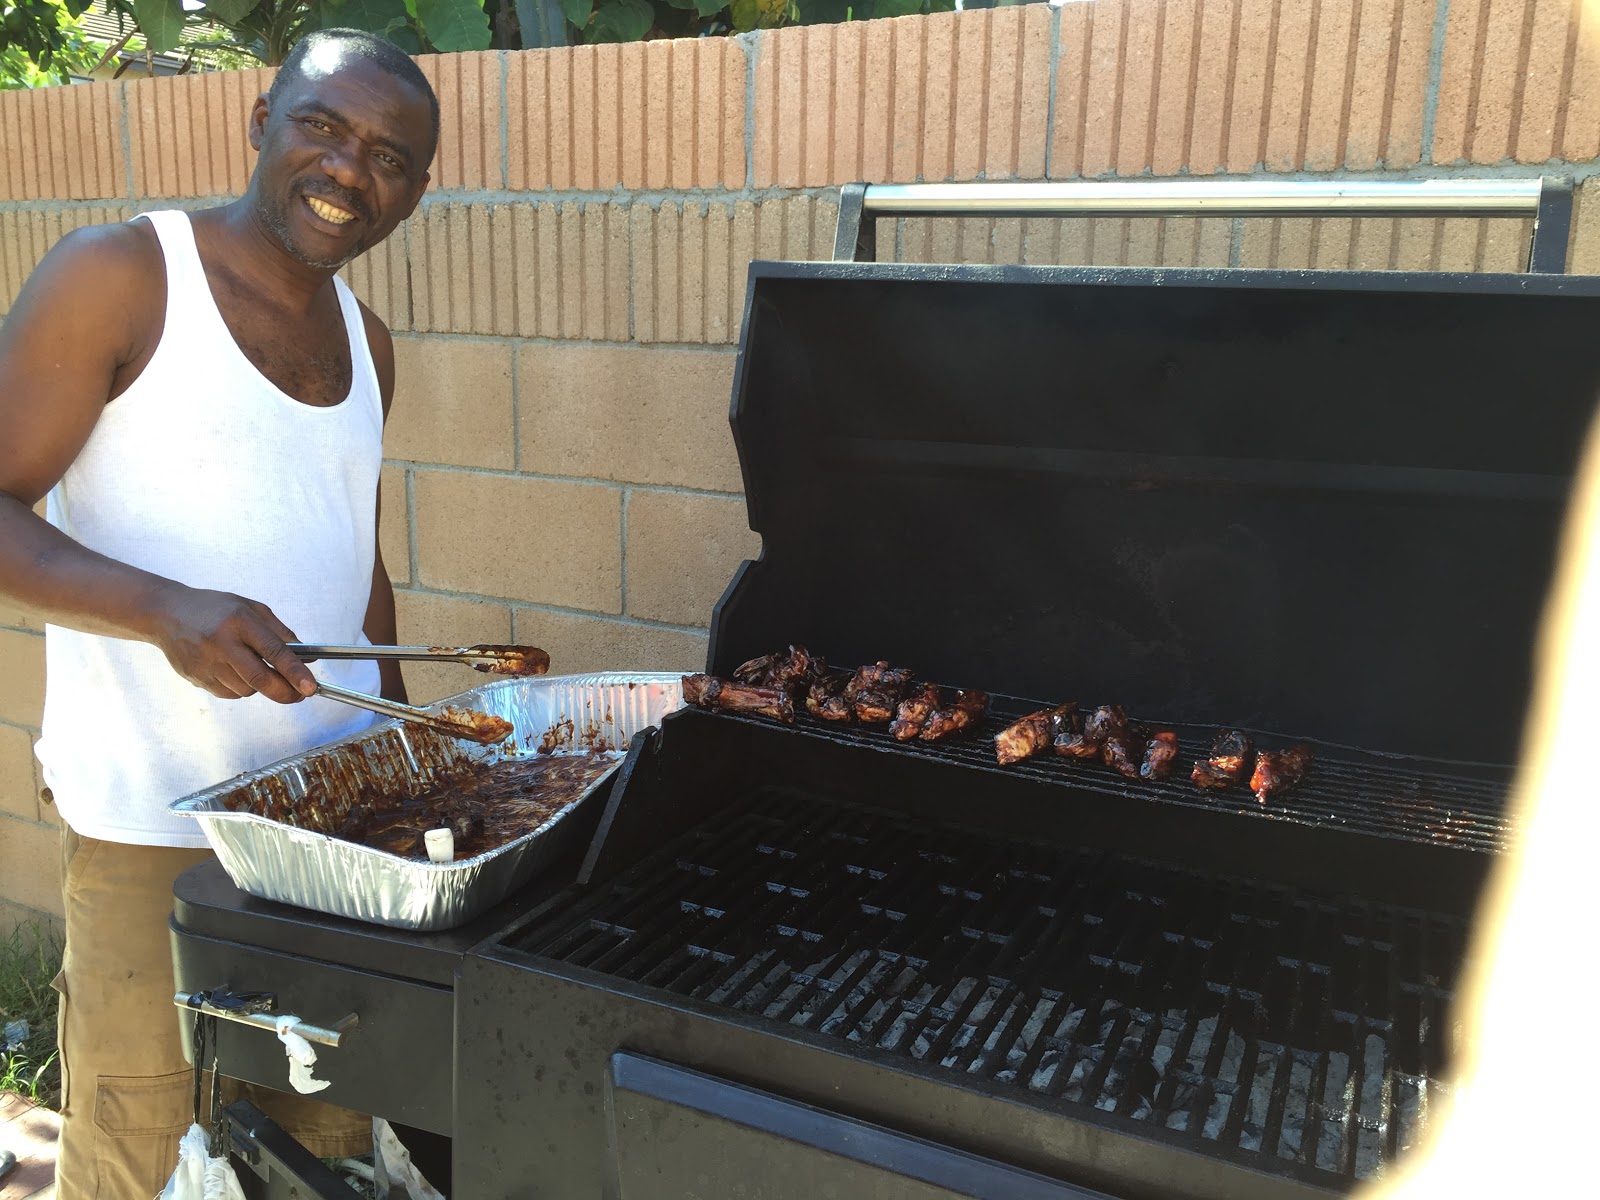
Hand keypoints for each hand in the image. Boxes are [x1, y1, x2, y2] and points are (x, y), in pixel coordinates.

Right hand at [146, 584, 316, 703]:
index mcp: (239, 621)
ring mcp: (206, 663)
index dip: (295, 672)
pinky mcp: (196, 678)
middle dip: (285, 692)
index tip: (311, 687)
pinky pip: (230, 693)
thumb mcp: (251, 609)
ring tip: (252, 666)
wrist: (166, 613)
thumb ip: (281, 633)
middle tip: (300, 694)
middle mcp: (221, 643)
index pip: (274, 651)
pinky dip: (241, 688)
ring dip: (259, 686)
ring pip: (246, 689)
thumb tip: (307, 657)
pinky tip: (234, 670)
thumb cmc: (213, 609)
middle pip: (259, 679)